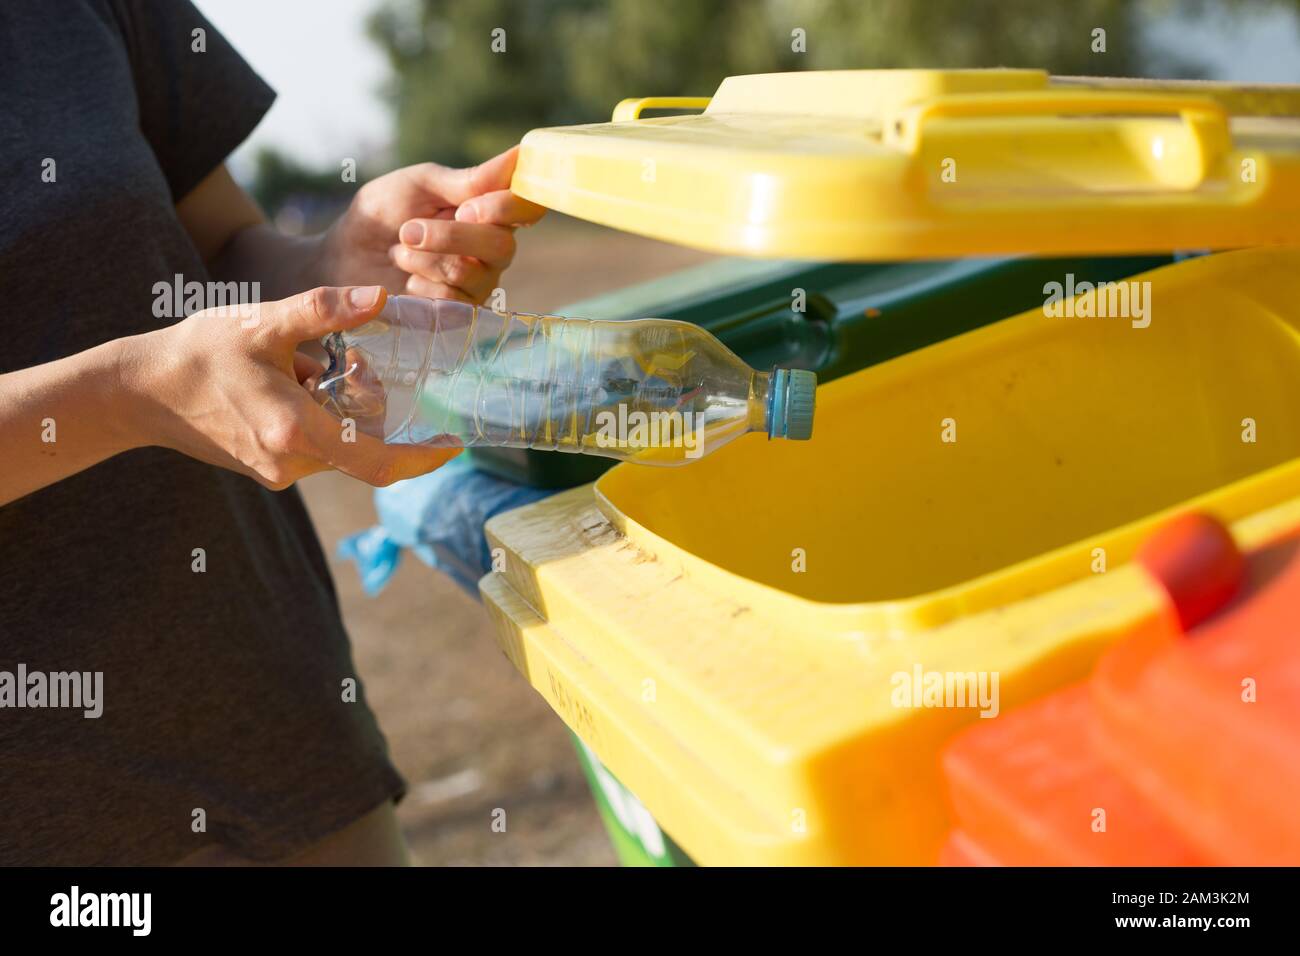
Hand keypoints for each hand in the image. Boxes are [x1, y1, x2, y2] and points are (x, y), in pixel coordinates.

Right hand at [120, 286, 460, 488]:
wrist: (139, 391)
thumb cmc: (200, 352)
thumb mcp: (264, 322)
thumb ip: (324, 310)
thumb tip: (382, 296)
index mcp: (296, 433)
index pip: (380, 464)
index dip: (423, 459)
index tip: (455, 443)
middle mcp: (291, 465)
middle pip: (363, 448)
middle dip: (374, 411)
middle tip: (358, 366)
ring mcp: (277, 473)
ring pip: (339, 446)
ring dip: (343, 410)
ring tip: (309, 366)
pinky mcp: (267, 470)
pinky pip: (316, 448)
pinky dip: (322, 418)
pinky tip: (294, 380)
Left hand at [317, 146, 546, 302]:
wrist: (344, 257)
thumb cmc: (383, 214)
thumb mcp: (421, 185)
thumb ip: (470, 179)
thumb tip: (520, 154)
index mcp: (490, 212)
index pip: (526, 209)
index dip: (505, 209)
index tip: (467, 208)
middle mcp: (492, 251)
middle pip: (501, 246)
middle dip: (451, 237)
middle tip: (409, 230)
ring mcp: (479, 285)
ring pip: (472, 274)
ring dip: (424, 259)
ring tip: (400, 251)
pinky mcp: (458, 315)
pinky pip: (453, 301)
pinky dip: (420, 286)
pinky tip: (405, 282)